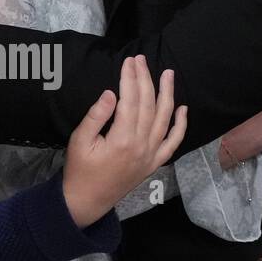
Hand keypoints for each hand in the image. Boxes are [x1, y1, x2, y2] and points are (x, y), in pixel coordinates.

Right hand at [61, 55, 187, 227]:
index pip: (131, 100)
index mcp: (122, 139)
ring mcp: (151, 155)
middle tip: (141, 60)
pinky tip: (182, 109)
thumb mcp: (79, 141)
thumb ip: (96, 116)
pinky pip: (173, 142)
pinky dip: (180, 126)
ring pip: (164, 119)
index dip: (130, 78)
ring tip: (168, 74)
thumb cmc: (80, 170)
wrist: (87, 200)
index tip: (129, 61)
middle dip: (146, 79)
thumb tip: (111, 93)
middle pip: (149, 105)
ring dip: (168, 94)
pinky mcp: (154, 163)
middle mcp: (141, 146)